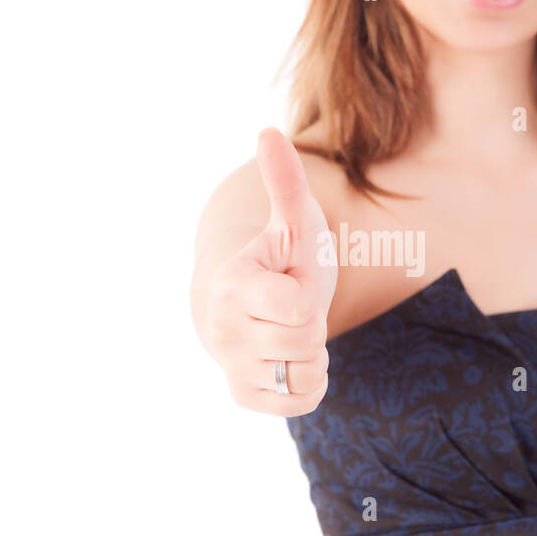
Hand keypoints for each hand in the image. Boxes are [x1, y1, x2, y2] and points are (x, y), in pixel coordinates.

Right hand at [198, 127, 336, 414]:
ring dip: (313, 353)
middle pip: (308, 341)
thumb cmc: (277, 259)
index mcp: (233, 286)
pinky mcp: (243, 396)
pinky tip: (290, 359)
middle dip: (314, 324)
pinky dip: (309, 383)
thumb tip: (268, 132)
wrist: (248, 305)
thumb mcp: (291, 221)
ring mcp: (231, 366)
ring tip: (292, 331)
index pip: (301, 310)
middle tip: (293, 308)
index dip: (309, 294)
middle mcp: (222, 330)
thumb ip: (284, 182)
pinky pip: (302, 402)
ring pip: (308, 375)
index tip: (288, 280)